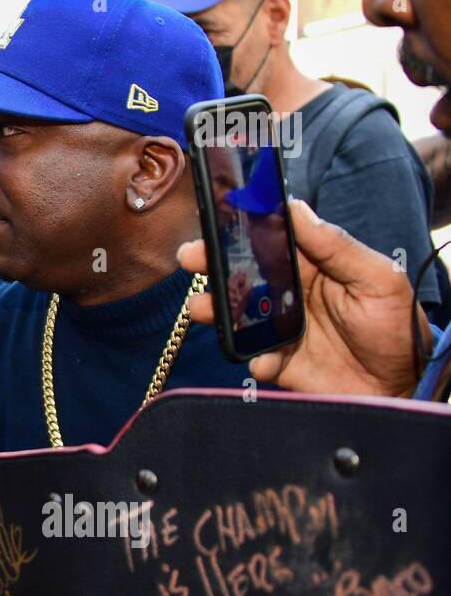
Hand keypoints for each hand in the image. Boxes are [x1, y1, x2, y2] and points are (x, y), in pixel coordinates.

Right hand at [178, 199, 430, 396]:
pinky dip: (253, 358)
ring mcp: (282, 330)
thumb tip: (296, 208)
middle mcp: (290, 295)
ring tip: (203, 308)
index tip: (218, 217)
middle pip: (243, 274)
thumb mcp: (379, 278)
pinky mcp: (281, 363)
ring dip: (216, 310)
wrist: (405, 387)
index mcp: (313, 267)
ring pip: (237, 315)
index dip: (242, 228)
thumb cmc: (399, 327)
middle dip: (213, 264)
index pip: (270, 241)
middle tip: (192, 257)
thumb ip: (338, 246)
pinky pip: (255, 358)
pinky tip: (264, 360)